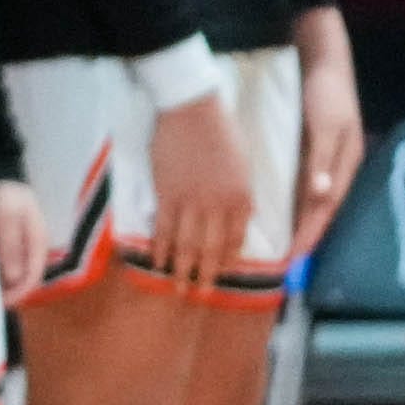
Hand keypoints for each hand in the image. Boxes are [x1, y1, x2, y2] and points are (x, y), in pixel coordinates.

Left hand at [0, 177, 48, 308]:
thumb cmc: (5, 193)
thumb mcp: (7, 215)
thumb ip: (11, 245)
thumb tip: (14, 278)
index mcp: (38, 240)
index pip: (34, 275)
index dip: (20, 292)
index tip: (3, 303)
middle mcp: (33, 248)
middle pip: (26, 278)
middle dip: (11, 293)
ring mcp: (22, 247)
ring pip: (16, 275)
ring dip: (3, 286)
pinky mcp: (10, 246)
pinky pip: (7, 266)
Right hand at [147, 85, 254, 291]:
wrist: (192, 109)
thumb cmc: (223, 132)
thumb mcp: (245, 165)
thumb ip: (243, 195)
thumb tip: (242, 218)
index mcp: (241, 200)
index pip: (236, 240)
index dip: (228, 261)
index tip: (223, 276)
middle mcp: (218, 207)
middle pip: (211, 250)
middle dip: (206, 275)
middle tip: (200, 295)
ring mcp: (191, 202)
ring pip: (187, 244)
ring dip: (182, 269)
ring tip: (178, 288)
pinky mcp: (166, 194)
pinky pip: (164, 228)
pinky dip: (161, 247)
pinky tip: (158, 261)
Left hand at [290, 7, 364, 261]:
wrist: (320, 54)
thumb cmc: (325, 90)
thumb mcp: (325, 125)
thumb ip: (320, 160)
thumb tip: (320, 196)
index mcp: (344, 165)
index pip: (324, 211)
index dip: (308, 235)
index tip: (290, 259)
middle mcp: (334, 166)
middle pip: (317, 209)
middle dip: (301, 234)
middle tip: (278, 259)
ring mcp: (321, 156)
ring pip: (307, 196)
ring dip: (293, 218)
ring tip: (273, 240)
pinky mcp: (306, 144)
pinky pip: (297, 178)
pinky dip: (286, 195)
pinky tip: (271, 203)